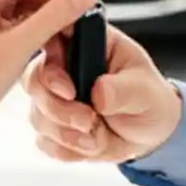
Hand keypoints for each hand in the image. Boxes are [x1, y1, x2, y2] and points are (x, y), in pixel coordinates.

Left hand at [0, 0, 97, 133]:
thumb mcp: (20, 46)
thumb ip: (56, 16)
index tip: (89, 0)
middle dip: (62, 4)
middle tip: (81, 24)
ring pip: (34, 6)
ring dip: (54, 19)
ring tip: (69, 40)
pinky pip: (25, 21)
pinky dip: (42, 30)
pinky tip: (53, 46)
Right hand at [23, 23, 182, 162]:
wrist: (149, 132)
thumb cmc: (148, 98)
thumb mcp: (145, 91)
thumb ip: (123, 89)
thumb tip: (99, 91)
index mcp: (88, 43)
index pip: (54, 36)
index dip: (52, 60)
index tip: (69, 90)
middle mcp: (65, 66)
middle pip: (36, 80)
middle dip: (59, 109)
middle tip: (88, 121)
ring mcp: (55, 97)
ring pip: (38, 114)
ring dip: (67, 133)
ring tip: (97, 137)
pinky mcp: (52, 125)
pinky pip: (44, 141)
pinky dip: (68, 150)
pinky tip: (91, 144)